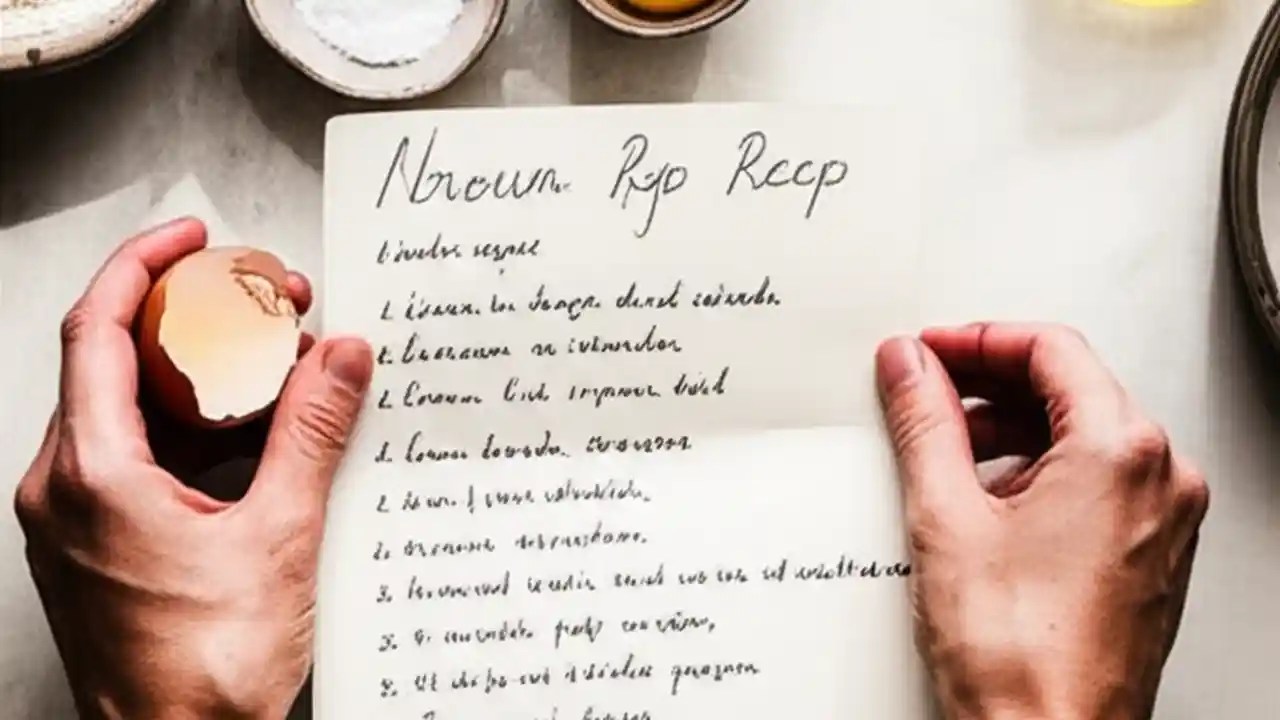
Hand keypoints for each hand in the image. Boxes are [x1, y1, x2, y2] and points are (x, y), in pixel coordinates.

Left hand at [13, 218, 373, 719]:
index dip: (146, 266)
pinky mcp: (100, 545)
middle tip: (262, 304)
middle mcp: (67, 489)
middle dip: (193, 321)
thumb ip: (311, 433)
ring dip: (198, 379)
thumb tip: (340, 359)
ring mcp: (78, 520)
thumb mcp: (278, 535)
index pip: (100, 330)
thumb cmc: (203, 673)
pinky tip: (254, 440)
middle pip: (115, 363)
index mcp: (93, 474)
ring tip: (272, 368)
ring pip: (129, 412)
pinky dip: (193, 430)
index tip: (195, 239)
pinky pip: (137, 458)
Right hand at [876, 324, 1207, 719]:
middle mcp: (1160, 480)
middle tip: (927, 392)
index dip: (977, 339)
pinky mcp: (1148, 556)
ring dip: (1012, 430)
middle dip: (990, 383)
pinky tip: (985, 503)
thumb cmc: (1019, 657)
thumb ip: (925, 422)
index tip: (930, 351)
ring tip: (947, 453)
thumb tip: (909, 367)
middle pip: (1071, 388)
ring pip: (1083, 437)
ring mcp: (1162, 521)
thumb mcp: (946, 516)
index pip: (1050, 349)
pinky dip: (1039, 474)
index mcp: (1122, 453)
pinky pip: (1096, 484)